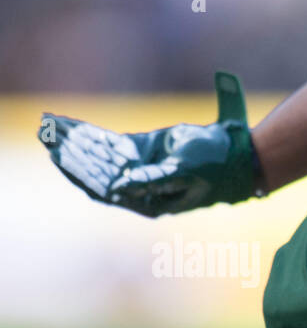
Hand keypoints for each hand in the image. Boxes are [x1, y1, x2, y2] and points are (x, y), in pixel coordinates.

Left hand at [39, 71, 263, 216]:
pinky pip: (110, 146)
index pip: (104, 188)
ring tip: (49, 129)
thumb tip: (118, 187)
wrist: (238, 158)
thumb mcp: (183, 171)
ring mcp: (141, 170)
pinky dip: (89, 136)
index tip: (60, 155)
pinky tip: (69, 126)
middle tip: (47, 137)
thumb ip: (151, 179)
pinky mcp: (144, 154)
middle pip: (95, 173)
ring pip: (99, 158)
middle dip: (70, 156)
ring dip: (74, 144)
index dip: (80, 173)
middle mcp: (141, 189)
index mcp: (149, 201)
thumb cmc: (215, 165)